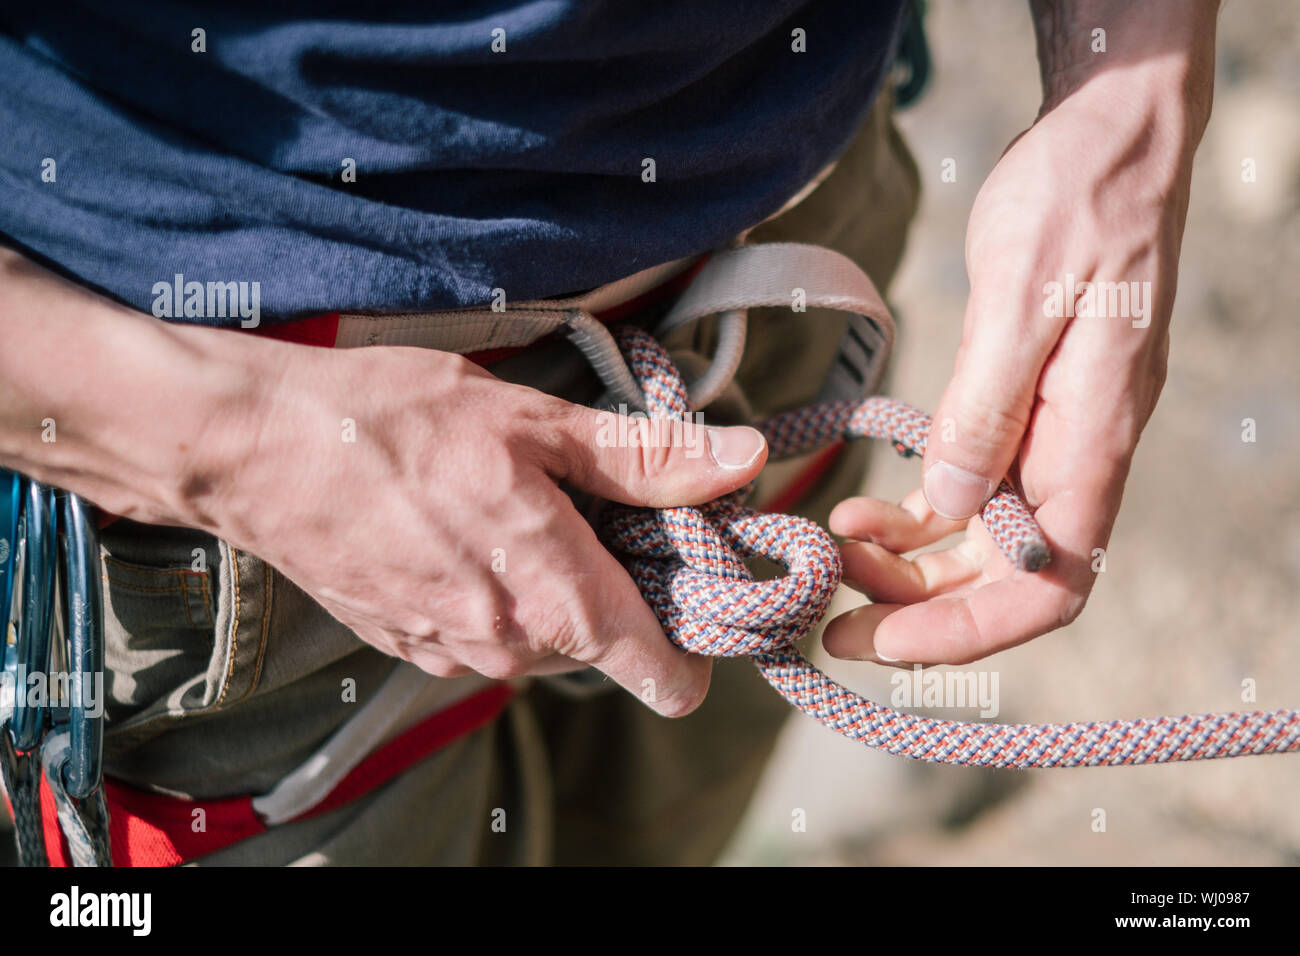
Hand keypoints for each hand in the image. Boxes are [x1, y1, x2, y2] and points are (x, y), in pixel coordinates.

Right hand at [214, 340, 767, 715]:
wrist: (255, 449)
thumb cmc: (391, 425)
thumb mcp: (532, 422)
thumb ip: (644, 457)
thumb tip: (743, 459)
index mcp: (556, 600)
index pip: (664, 673)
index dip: (694, 638)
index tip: (694, 585)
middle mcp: (509, 647)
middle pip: (606, 643)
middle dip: (618, 584)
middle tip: (596, 502)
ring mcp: (453, 652)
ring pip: (546, 637)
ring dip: (554, 584)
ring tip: (521, 503)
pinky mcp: (409, 644)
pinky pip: (487, 632)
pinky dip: (498, 591)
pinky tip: (467, 525)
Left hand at [824, 29, 1214, 665]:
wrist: (1106, 139)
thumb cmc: (1074, 204)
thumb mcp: (1020, 302)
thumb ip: (985, 411)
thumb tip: (949, 508)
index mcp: (1094, 438)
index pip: (1050, 581)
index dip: (970, 630)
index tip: (885, 640)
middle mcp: (1079, 452)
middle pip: (1007, 576)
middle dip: (921, 609)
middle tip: (832, 621)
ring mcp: (1052, 434)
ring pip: (983, 540)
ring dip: (912, 564)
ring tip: (835, 555)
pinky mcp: (1023, 408)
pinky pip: (972, 487)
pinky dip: (918, 512)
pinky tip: (864, 509)